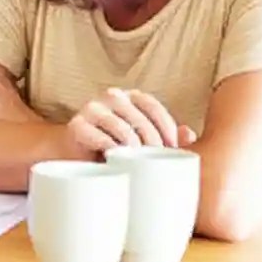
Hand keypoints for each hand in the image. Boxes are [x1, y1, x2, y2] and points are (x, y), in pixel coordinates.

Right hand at [65, 88, 183, 153]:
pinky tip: (119, 162)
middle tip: (157, 163)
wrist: (72, 155)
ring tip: (140, 165)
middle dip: (153, 143)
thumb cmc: (112, 148)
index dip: (166, 127)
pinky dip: (114, 151)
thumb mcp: (142, 141)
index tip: (173, 149)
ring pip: (122, 128)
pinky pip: (101, 138)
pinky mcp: (77, 126)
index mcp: (128, 97)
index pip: (152, 106)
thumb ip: (166, 137)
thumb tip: (189, 134)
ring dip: (135, 149)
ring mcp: (92, 110)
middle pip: (139, 118)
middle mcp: (110, 97)